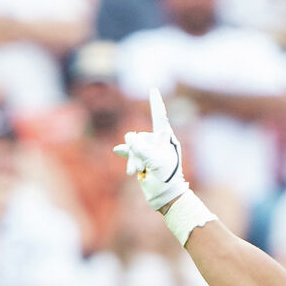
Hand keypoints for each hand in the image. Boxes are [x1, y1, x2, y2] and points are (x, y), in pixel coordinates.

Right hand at [115, 89, 189, 211]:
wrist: (165, 196)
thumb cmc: (166, 178)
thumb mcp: (153, 161)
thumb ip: (139, 147)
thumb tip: (128, 137)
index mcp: (166, 138)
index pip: (159, 117)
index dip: (155, 103)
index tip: (153, 89)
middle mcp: (158, 142)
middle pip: (139, 136)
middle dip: (137, 151)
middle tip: (143, 166)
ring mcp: (149, 150)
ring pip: (133, 146)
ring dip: (133, 159)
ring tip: (136, 172)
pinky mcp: (143, 159)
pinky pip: (130, 152)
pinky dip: (127, 156)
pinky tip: (119, 152)